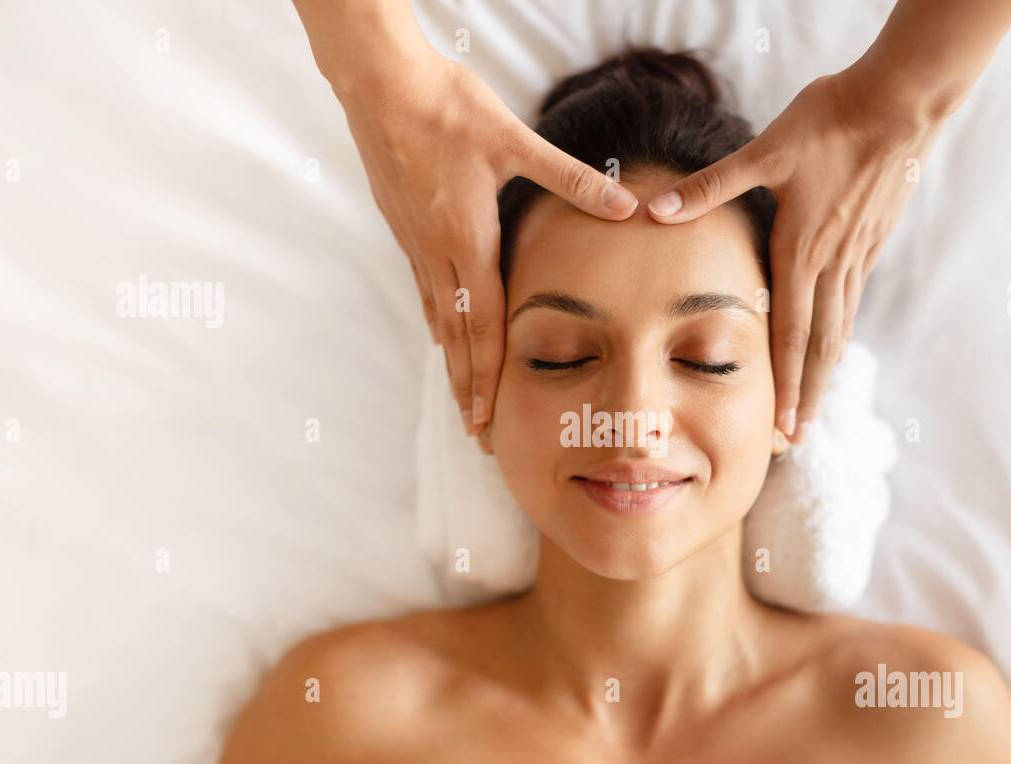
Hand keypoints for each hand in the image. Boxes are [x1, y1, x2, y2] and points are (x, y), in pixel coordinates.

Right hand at [313, 31, 638, 434]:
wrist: (383, 82)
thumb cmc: (449, 107)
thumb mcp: (516, 141)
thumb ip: (573, 180)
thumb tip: (627, 206)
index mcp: (466, 240)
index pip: (480, 326)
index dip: (485, 378)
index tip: (484, 420)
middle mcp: (436, 252)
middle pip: (454, 339)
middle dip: (466, 390)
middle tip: (475, 434)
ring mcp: (415, 243)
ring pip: (436, 319)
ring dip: (450, 364)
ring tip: (459, 400)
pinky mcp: (403, 227)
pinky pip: (424, 290)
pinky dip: (436, 323)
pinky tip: (440, 335)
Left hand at [644, 63, 940, 441]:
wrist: (899, 101)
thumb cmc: (829, 120)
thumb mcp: (764, 150)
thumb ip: (710, 187)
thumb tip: (656, 210)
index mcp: (802, 249)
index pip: (792, 332)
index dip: (787, 383)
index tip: (783, 425)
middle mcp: (832, 263)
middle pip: (819, 345)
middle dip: (807, 397)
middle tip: (797, 440)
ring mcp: (856, 255)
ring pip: (840, 329)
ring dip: (826, 375)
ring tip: (817, 412)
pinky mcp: (870, 242)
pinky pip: (852, 302)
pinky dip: (841, 335)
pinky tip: (836, 348)